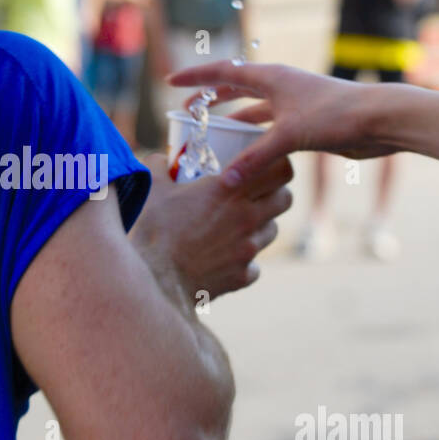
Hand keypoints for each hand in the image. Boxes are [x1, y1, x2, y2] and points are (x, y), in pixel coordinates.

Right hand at [130, 152, 292, 300]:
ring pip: (272, 230)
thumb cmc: (155, 231)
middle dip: (275, 193)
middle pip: (285, 199)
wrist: (156, 281)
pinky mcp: (242, 275)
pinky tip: (224, 258)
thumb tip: (163, 158)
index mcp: (230, 190)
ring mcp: (248, 249)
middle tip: (255, 193)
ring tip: (236, 225)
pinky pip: (254, 265)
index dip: (278, 165)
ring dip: (260, 225)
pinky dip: (244, 261)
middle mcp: (247, 218)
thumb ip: (160, 166)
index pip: (281, 170)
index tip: (266, 167)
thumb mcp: (153, 188)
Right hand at [169, 62, 406, 185]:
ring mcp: (293, 105)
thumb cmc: (338, 116)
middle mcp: (281, 87)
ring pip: (253, 110)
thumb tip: (226, 181)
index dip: (195, 77)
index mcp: (272, 78)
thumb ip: (255, 158)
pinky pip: (269, 128)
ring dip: (232, 121)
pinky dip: (254, 138)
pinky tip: (246, 152)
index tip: (171, 82)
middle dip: (210, 99)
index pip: (223, 73)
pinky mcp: (305, 123)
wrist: (380, 121)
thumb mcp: (290, 136)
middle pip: (236, 89)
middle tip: (187, 112)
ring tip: (211, 134)